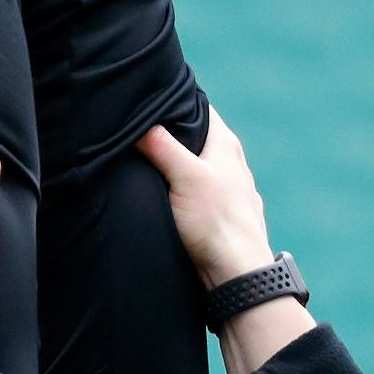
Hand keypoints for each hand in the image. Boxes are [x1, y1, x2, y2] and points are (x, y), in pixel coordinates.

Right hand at [140, 109, 272, 291]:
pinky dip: (183, 187)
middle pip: (196, 136)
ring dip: (176, 163)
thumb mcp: (184, 177)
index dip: (174, 101)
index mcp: (225, 144)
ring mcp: (228, 188)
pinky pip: (198, 189)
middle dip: (170, 133)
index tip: (147, 99)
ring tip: (146, 161)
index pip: (198, 107)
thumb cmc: (215, 223)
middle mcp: (230, 162)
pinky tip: (167, 194)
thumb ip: (162, 145)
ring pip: (197, 164)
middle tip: (138, 130)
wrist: (236, 273)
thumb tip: (139, 122)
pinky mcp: (222, 212)